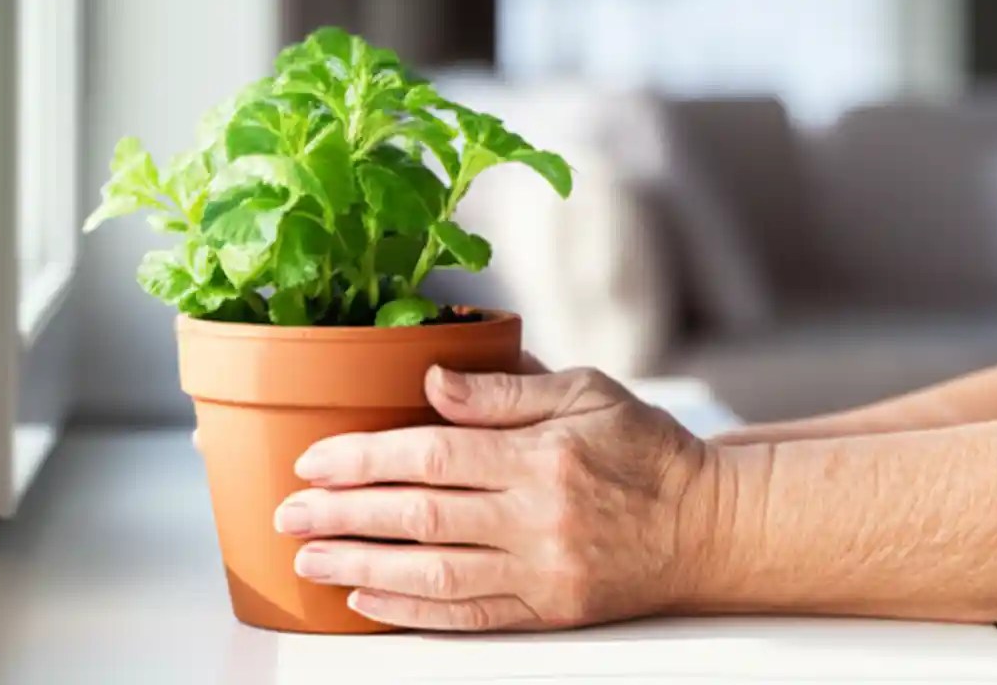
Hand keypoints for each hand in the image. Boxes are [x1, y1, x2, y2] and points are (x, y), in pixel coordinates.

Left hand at [273, 366, 716, 630]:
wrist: (708, 527)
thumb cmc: (645, 449)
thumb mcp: (587, 391)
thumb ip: (507, 390)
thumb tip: (432, 382)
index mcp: (544, 457)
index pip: (434, 456)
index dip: (365, 458)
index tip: (313, 461)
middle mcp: (538, 519)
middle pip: (420, 518)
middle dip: (343, 514)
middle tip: (288, 512)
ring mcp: (542, 572)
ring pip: (433, 575)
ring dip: (360, 566)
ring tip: (308, 557)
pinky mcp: (548, 610)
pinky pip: (467, 616)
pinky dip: (409, 610)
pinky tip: (365, 599)